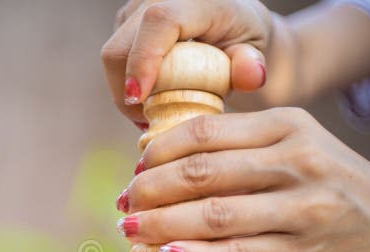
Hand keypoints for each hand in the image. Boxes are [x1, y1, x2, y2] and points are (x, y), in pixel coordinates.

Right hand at [103, 0, 271, 126]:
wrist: (232, 25)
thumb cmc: (244, 39)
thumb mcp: (256, 50)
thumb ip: (252, 64)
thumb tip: (253, 76)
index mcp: (197, 0)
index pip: (159, 21)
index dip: (143, 61)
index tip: (140, 98)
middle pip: (120, 46)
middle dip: (125, 90)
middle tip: (147, 121)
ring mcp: (137, 6)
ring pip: (112, 56)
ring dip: (125, 90)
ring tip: (151, 111)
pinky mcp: (126, 20)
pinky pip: (114, 58)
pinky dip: (125, 83)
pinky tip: (148, 97)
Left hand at [116, 108, 369, 251]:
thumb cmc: (328, 182)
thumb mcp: (295, 144)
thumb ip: (241, 147)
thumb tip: (163, 163)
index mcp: (285, 126)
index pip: (204, 133)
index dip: (158, 152)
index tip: (134, 169)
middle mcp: (294, 160)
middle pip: (201, 173)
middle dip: (150, 190)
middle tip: (125, 206)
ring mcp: (300, 207)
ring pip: (213, 215)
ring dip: (162, 225)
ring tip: (133, 232)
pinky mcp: (301, 249)